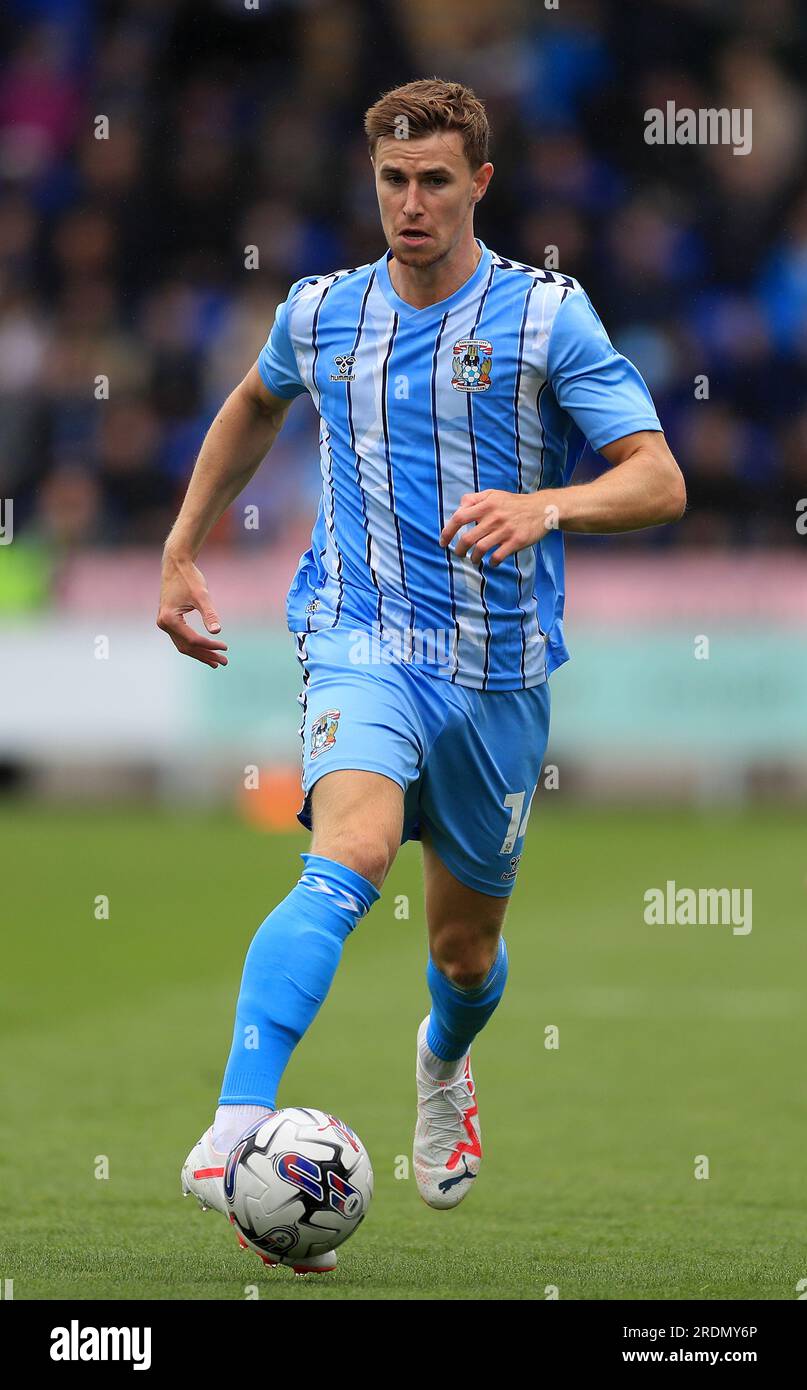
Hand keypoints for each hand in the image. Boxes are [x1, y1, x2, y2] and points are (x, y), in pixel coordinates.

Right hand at [156, 551, 228, 667]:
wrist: (176, 565)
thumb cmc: (190, 578)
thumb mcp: (202, 596)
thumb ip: (209, 614)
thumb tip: (218, 632)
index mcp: (170, 619)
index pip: (192, 639)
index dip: (210, 645)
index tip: (225, 647)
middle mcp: (164, 624)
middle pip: (187, 647)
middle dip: (206, 655)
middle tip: (224, 662)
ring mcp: (164, 623)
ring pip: (183, 645)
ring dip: (200, 653)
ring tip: (217, 662)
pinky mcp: (168, 621)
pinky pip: (181, 638)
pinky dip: (194, 645)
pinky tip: (206, 650)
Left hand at [439, 489, 560, 566]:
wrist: (542, 509)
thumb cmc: (513, 503)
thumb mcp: (493, 494)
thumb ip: (474, 499)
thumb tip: (458, 508)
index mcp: (486, 505)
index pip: (459, 518)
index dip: (447, 531)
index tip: (443, 542)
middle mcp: (494, 517)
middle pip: (467, 539)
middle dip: (459, 550)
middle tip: (460, 553)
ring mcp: (505, 530)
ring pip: (481, 549)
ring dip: (474, 558)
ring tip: (475, 559)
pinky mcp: (516, 541)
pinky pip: (498, 557)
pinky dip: (492, 562)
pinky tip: (492, 562)